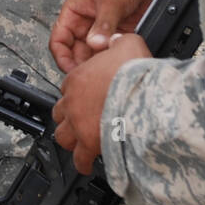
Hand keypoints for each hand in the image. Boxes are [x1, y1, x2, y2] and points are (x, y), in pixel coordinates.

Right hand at [49, 0, 152, 71]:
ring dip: (99, 61)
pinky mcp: (117, 35)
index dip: (62, 57)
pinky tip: (116, 60)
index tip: (71, 70)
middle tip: (92, 72)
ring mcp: (101, 30)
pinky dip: (112, 58)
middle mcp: (85, 23)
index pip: (59, 40)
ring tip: (106, 66)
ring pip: (94, 54)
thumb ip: (102, 25)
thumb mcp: (109, 1)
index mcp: (74, 12)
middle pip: (76, 52)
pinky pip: (110, 52)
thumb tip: (95, 44)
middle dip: (82, 63)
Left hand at [53, 34, 150, 174]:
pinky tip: (88, 164)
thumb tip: (115, 40)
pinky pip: (79, 159)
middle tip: (82, 119)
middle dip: (69, 116)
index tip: (87, 94)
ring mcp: (78, 124)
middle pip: (60, 112)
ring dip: (71, 138)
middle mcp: (73, 102)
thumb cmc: (136, 72)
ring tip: (81, 142)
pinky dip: (83, 162)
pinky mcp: (88, 144)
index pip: (68, 86)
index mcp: (78, 78)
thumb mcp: (128, 42)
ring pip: (63, 136)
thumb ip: (117, 42)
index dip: (78, 91)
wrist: (144, 95)